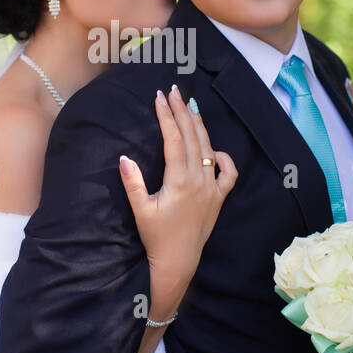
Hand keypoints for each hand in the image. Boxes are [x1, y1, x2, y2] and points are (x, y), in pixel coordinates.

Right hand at [119, 85, 237, 285]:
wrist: (178, 261)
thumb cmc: (156, 236)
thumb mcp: (140, 210)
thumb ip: (133, 182)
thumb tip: (124, 158)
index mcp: (179, 181)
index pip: (174, 139)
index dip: (167, 116)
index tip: (160, 97)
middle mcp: (199, 181)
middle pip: (192, 137)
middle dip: (182, 111)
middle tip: (174, 91)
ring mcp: (212, 188)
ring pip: (208, 149)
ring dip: (198, 126)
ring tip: (190, 106)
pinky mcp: (219, 198)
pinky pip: (228, 173)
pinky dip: (222, 157)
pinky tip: (212, 150)